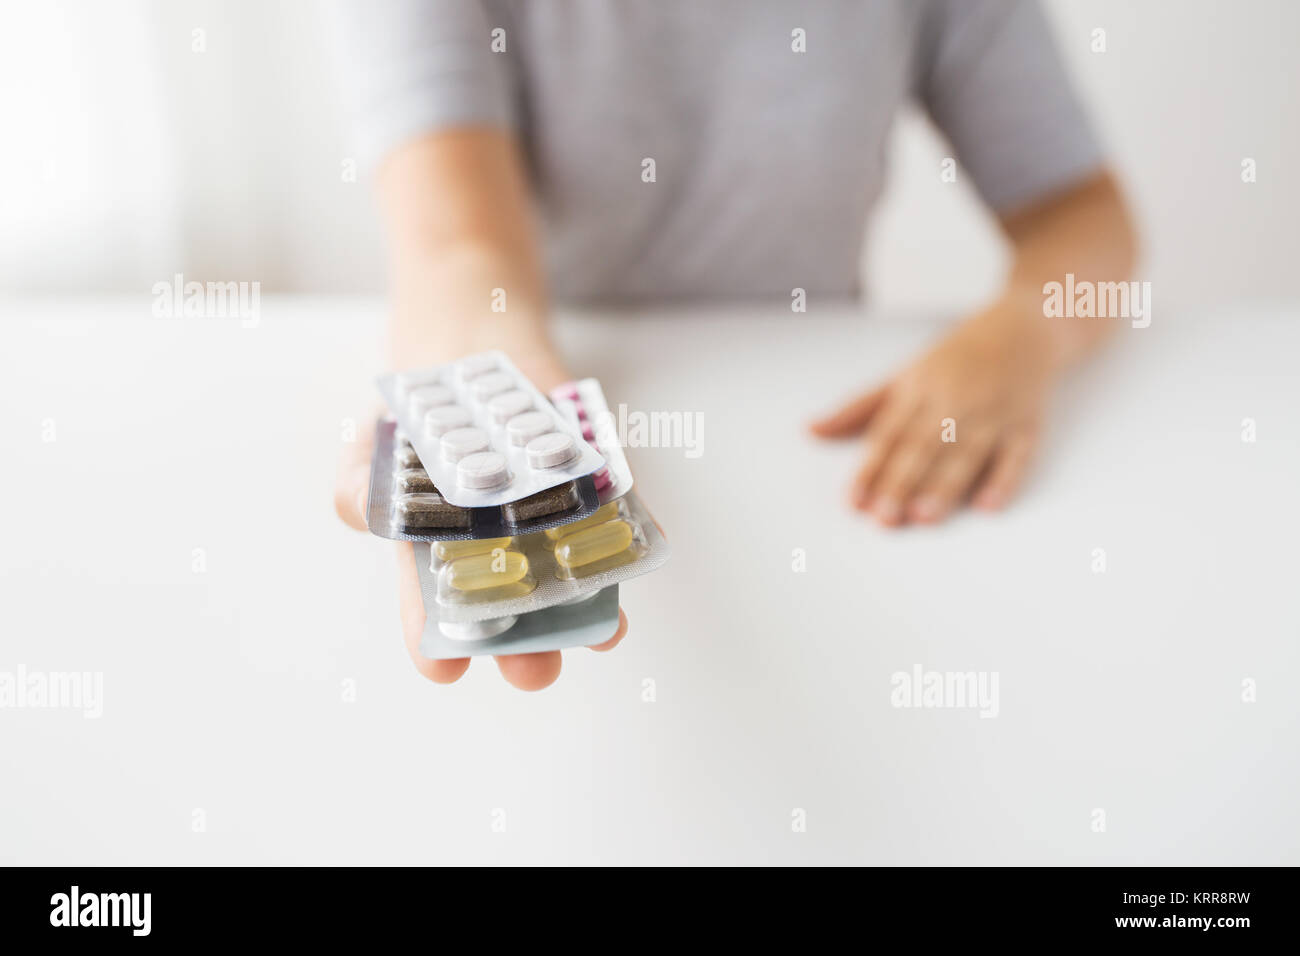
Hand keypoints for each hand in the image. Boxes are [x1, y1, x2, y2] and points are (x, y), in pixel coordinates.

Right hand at [334, 349, 627, 689]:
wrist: (467, 358)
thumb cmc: (414, 417)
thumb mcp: (369, 446)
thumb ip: (360, 485)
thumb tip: (364, 511)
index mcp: (440, 554)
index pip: (439, 610)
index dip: (440, 645)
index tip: (444, 669)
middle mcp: (501, 548)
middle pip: (515, 610)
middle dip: (527, 646)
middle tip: (534, 669)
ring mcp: (549, 516)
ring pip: (573, 572)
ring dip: (590, 604)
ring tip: (599, 631)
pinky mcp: (592, 481)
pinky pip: (621, 508)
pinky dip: (635, 527)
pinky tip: (639, 545)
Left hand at [810, 304, 1059, 525]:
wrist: (1022, 328)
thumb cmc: (955, 359)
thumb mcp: (903, 376)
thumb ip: (857, 409)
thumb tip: (811, 431)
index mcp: (919, 388)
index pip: (889, 434)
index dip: (870, 468)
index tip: (853, 501)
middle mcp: (954, 400)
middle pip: (924, 446)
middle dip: (902, 482)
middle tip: (884, 518)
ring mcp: (993, 412)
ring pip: (966, 453)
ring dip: (945, 486)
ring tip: (923, 517)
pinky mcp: (1027, 424)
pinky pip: (1017, 455)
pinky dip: (1004, 480)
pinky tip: (988, 506)